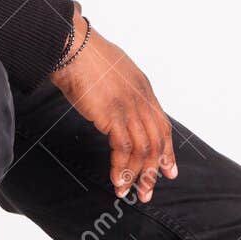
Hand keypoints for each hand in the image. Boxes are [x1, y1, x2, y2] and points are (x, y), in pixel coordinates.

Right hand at [50, 4, 177, 201]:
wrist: (72, 46)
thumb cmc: (82, 54)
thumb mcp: (109, 71)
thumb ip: (117, 88)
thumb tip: (110, 100)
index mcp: (143, 88)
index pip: (162, 125)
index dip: (166, 150)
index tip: (168, 170)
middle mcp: (142, 99)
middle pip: (156, 141)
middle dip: (154, 170)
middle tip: (148, 192)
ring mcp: (129, 107)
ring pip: (143, 149)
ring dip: (136, 175)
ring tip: (128, 193)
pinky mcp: (114, 115)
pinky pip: (124, 149)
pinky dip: (121, 168)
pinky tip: (116, 181)